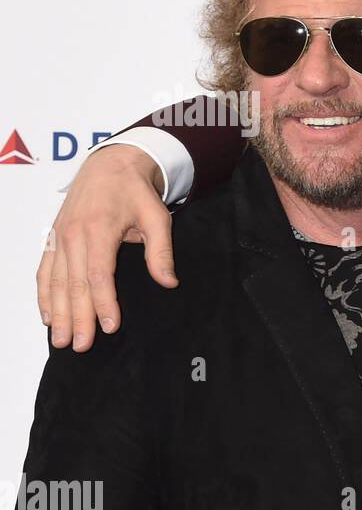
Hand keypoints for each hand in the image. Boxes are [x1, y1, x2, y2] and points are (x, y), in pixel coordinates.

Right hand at [37, 145, 176, 351]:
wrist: (110, 164)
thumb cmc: (136, 191)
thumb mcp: (157, 216)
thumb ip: (161, 251)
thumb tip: (169, 282)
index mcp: (98, 229)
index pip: (99, 275)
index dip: (104, 303)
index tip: (111, 327)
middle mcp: (73, 234)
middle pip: (74, 284)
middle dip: (77, 317)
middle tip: (81, 345)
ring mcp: (59, 236)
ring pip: (55, 281)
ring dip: (57, 312)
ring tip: (61, 340)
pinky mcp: (53, 238)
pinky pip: (44, 270)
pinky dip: (43, 294)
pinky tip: (47, 315)